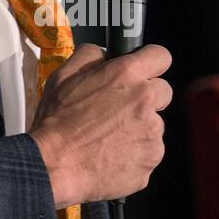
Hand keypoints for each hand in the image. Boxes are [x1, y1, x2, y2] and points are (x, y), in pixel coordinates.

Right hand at [29, 43, 171, 206]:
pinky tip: (112, 155)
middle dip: (147, 98)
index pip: (160, 56)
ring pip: (155, 124)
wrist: (55, 164)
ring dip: (140, 128)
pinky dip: (136, 154)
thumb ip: (90, 56)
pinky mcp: (151, 158)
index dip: (151, 63)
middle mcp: (145, 100)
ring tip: (110, 138)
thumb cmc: (56, 121)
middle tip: (121, 109)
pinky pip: (149, 151)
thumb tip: (103, 54)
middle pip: (164, 91)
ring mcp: (152, 131)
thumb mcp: (64, 76)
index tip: (144, 72)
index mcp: (127, 74)